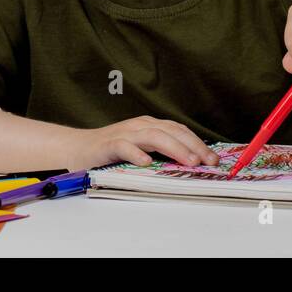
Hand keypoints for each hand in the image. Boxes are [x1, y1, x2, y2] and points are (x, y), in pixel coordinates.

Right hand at [62, 116, 220, 169]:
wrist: (77, 149)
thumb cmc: (111, 152)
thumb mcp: (140, 149)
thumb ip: (159, 153)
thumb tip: (189, 165)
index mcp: (149, 126)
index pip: (179, 131)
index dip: (198, 143)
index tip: (213, 159)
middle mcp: (139, 126)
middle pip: (171, 131)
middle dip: (192, 146)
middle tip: (208, 161)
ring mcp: (124, 133)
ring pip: (153, 136)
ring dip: (174, 148)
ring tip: (188, 161)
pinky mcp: (108, 144)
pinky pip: (124, 146)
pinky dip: (136, 153)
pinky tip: (146, 162)